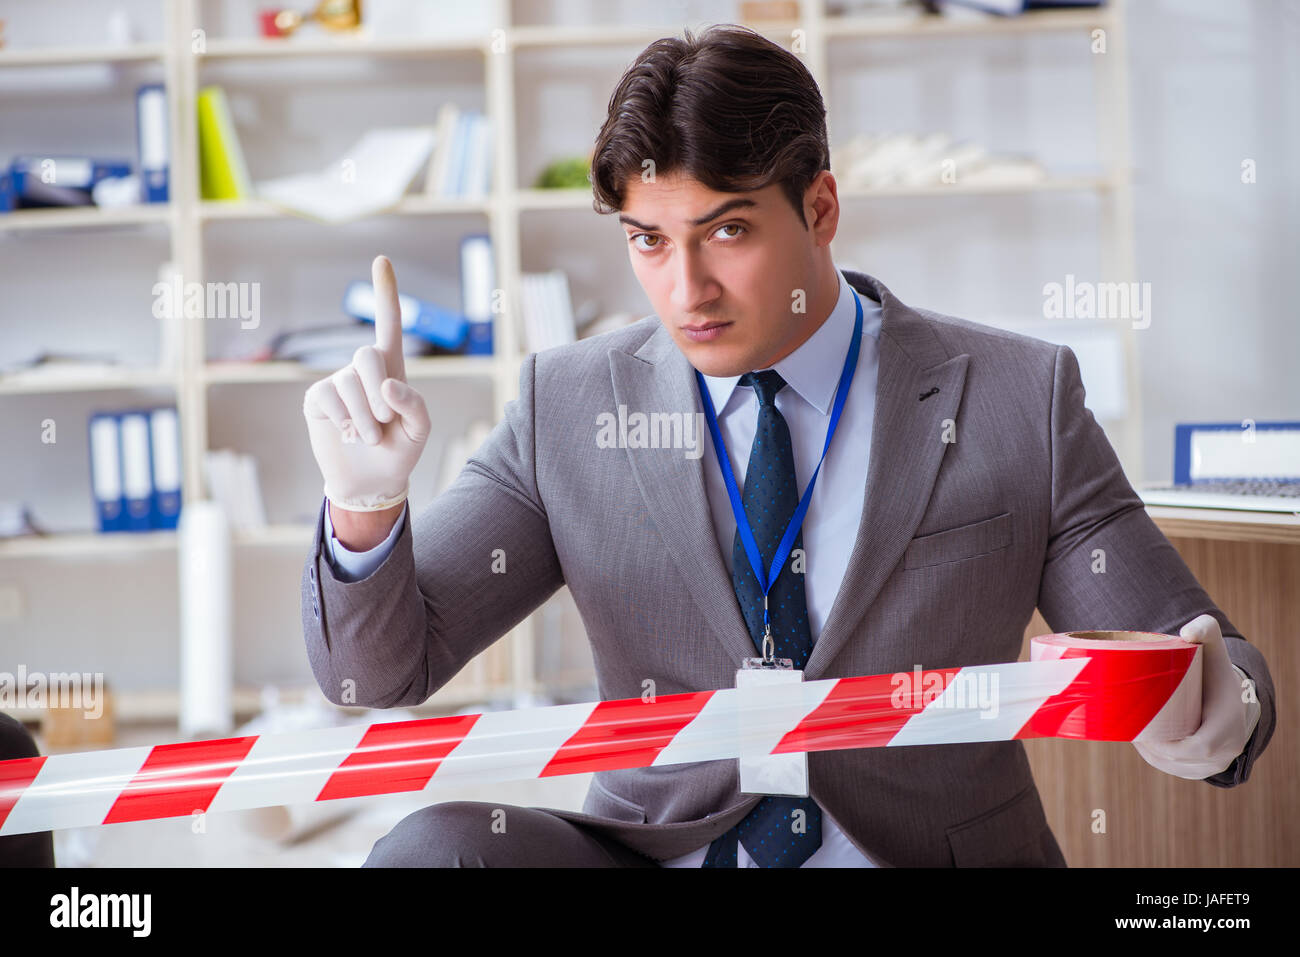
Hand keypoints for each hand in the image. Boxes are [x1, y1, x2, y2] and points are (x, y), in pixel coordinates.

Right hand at [303, 255, 430, 511]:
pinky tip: (347, 434)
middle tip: (384, 422)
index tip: (381, 259)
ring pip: (350, 383)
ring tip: (369, 437)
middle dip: (380, 392)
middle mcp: (363, 370)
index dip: (385, 293)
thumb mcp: (419, 431)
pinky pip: (329, 398)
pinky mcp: (317, 400)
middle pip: (368, 354)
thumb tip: (388, 385)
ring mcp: (337, 382)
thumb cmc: (399, 451)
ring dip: (365, 419)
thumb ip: (414, 406)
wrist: (370, 482)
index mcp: (393, 369)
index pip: (389, 324)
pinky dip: (344, 420)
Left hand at [1132, 614, 1259, 778]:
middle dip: (1154, 749)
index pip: (1199, 747)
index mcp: (1229, 726)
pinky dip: (1160, 761)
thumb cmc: (1214, 671)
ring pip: (1177, 766)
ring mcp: (1216, 763)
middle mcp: (1227, 751)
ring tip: (1135, 736)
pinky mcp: (1205, 769)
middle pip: (1181, 759)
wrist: (1231, 696)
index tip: (1145, 732)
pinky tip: (1146, 749)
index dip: (1170, 746)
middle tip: (1131, 729)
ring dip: (1154, 755)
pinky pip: (1179, 769)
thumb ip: (1205, 630)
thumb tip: (1187, 631)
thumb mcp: (1213, 650)